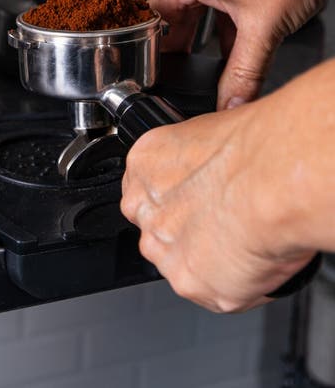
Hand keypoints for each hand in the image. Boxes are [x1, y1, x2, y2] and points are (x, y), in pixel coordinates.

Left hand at [120, 80, 319, 311]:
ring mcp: (164, 247)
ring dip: (204, 257)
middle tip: (223, 221)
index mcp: (147, 160)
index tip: (199, 197)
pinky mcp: (188, 283)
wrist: (273, 183)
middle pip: (157, 225)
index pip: (147, 185)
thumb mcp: (214, 128)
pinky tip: (253, 262)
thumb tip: (217, 163)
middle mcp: (146, 205)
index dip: (177, 194)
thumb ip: (200, 155)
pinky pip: (208, 291)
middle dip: (186, 228)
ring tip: (243, 241)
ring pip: (178, 261)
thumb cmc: (255, 150)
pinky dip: (232, 284)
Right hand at [148, 0, 334, 108]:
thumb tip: (230, 103)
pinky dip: (228, 10)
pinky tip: (246, 28)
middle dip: (183, 38)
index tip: (158, 64)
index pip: (154, 14)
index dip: (155, 44)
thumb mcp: (264, 31)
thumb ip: (243, 74)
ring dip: (208, 25)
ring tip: (218, 51)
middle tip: (185, 64)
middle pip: (176, 6)